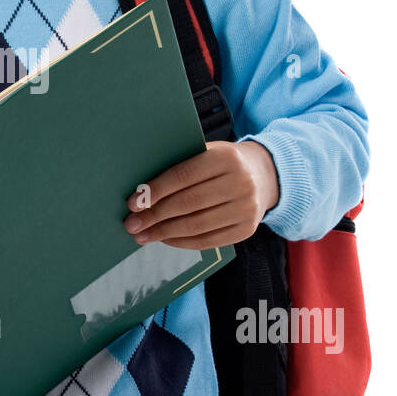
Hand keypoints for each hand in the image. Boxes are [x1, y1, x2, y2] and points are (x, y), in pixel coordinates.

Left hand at [123, 140, 279, 249]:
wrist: (265, 176)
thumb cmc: (223, 163)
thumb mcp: (208, 153)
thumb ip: (182, 165)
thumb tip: (142, 192)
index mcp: (226, 157)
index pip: (184, 175)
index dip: (156, 190)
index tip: (133, 203)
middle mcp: (240, 182)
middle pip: (188, 203)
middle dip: (155, 216)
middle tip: (132, 224)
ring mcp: (246, 208)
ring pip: (197, 225)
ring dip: (164, 233)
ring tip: (142, 235)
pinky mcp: (247, 229)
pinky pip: (208, 241)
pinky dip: (182, 242)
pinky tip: (165, 239)